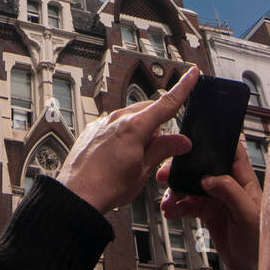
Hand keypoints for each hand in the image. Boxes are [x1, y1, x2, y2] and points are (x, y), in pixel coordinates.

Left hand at [58, 66, 196, 215]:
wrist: (77, 196)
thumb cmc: (106, 187)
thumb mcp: (143, 171)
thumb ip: (163, 150)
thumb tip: (182, 141)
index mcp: (134, 127)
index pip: (167, 102)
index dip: (183, 87)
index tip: (192, 73)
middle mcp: (117, 119)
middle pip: (149, 111)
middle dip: (157, 126)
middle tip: (155, 151)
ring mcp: (102, 123)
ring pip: (131, 118)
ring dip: (139, 132)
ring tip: (132, 160)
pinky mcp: (92, 130)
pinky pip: (115, 125)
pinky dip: (123, 135)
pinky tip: (117, 157)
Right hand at [157, 135, 261, 269]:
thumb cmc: (262, 244)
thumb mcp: (248, 215)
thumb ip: (230, 193)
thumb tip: (208, 177)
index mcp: (245, 180)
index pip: (230, 152)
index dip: (213, 143)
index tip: (191, 142)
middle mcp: (231, 187)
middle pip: (203, 168)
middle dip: (183, 170)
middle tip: (166, 176)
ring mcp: (219, 200)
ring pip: (192, 187)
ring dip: (177, 192)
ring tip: (168, 203)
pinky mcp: (210, 214)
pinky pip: (189, 205)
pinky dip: (178, 207)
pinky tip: (172, 212)